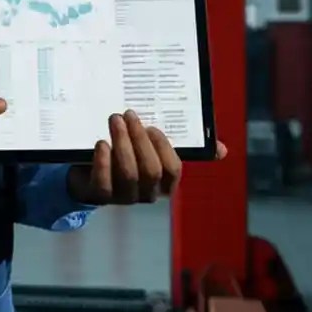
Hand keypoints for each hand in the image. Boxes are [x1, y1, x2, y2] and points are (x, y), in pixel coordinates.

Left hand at [66, 110, 227, 205]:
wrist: (90, 175)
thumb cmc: (129, 157)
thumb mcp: (153, 150)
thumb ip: (183, 146)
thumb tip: (222, 149)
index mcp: (165, 183)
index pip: (173, 170)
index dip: (164, 147)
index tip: (152, 126)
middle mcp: (147, 193)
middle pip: (150, 170)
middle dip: (139, 139)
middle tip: (127, 114)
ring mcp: (124, 197)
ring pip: (128, 173)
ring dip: (121, 143)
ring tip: (114, 120)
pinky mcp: (100, 196)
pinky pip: (104, 183)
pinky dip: (103, 162)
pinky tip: (101, 144)